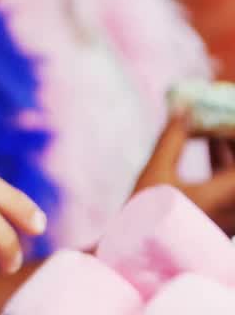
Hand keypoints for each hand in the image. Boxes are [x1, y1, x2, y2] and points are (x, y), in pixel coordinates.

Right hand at [134, 111, 234, 231]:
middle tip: (214, 115)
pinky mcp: (224, 217)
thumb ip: (173, 137)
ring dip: (226, 148)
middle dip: (228, 136)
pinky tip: (204, 142)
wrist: (135, 252)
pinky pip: (231, 182)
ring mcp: (232, 215)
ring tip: (206, 125)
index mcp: (229, 194)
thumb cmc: (144, 214)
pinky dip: (223, 161)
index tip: (218, 110)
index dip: (231, 129)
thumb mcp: (156, 170)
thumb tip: (183, 108)